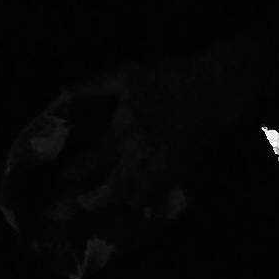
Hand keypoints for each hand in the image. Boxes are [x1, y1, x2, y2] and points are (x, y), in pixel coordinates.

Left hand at [0, 57, 228, 278]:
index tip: (61, 179)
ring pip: (138, 197)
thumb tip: (62, 93)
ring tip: (105, 204)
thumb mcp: (127, 73)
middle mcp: (143, 154)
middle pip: (115, 189)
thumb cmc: (171, 77)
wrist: (217, 88)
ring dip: (118, 203)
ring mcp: (166, 165)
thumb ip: (93, 84)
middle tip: (77, 205)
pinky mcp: (184, 170)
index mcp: (127, 129)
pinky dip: (145, 201)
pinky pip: (160, 195)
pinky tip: (138, 201)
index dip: (77, 172)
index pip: (95, 159)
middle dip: (92, 201)